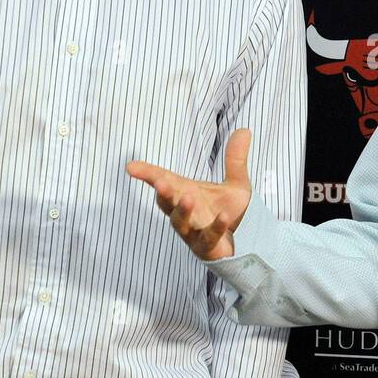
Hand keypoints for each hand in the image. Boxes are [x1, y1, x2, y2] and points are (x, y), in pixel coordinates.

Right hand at [126, 129, 252, 260]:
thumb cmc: (231, 213)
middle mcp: (185, 213)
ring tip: (187, 197)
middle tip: (160, 182)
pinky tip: (224, 216)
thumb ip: (235, 160)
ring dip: (182, 210)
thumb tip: (244, 130)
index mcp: (186, 194)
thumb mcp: (236, 184)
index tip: (131, 166)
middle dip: (163, 192)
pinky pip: (209, 237)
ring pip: (181, 223)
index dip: (148, 174)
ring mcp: (193, 232)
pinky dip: (216, 227)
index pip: (164, 181)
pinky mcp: (207, 248)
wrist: (245, 243)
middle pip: (167, 202)